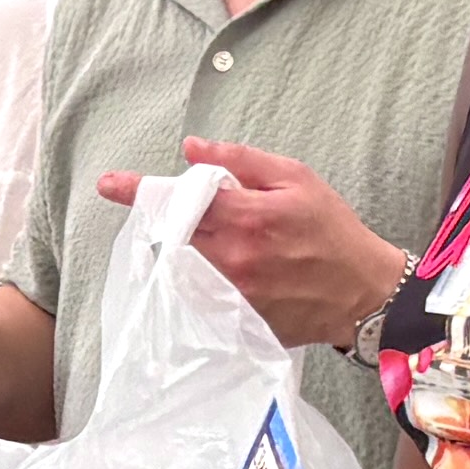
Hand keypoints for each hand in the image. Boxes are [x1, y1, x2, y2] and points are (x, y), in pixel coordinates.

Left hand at [101, 137, 411, 349]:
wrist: (362, 292)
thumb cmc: (332, 230)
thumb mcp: (296, 178)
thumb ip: (242, 160)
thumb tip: (192, 148)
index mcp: (248, 216)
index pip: (181, 199)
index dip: (141, 190)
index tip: (107, 184)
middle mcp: (234, 258)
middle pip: (175, 235)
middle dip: (169, 220)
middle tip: (181, 212)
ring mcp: (233, 295)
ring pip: (184, 266)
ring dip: (186, 250)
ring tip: (221, 244)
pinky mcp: (237, 321)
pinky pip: (202, 295)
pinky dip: (202, 278)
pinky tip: (229, 272)